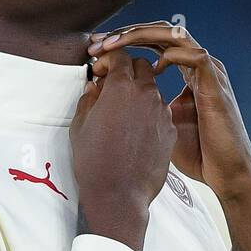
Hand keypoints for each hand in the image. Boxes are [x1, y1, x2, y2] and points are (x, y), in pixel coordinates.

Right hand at [69, 47, 175, 250]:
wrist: (120, 194)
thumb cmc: (95, 161)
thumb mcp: (80, 126)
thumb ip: (88, 99)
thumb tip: (95, 87)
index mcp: (121, 88)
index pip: (120, 56)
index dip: (109, 59)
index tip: (101, 70)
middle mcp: (146, 95)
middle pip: (142, 66)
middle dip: (128, 70)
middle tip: (113, 85)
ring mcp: (161, 112)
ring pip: (153, 89)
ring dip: (140, 92)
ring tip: (124, 111)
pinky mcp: (170, 130)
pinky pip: (161, 112)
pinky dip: (150, 113)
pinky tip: (137, 130)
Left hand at [89, 22, 250, 200]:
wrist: (226, 172)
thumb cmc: (197, 153)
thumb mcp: (160, 122)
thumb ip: (143, 104)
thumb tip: (108, 96)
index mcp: (184, 71)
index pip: (152, 43)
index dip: (123, 42)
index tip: (95, 52)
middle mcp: (195, 65)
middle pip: (158, 32)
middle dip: (126, 33)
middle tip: (98, 43)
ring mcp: (208, 72)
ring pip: (174, 36)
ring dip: (141, 36)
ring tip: (114, 45)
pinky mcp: (216, 84)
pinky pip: (195, 57)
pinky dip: (172, 55)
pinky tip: (152, 66)